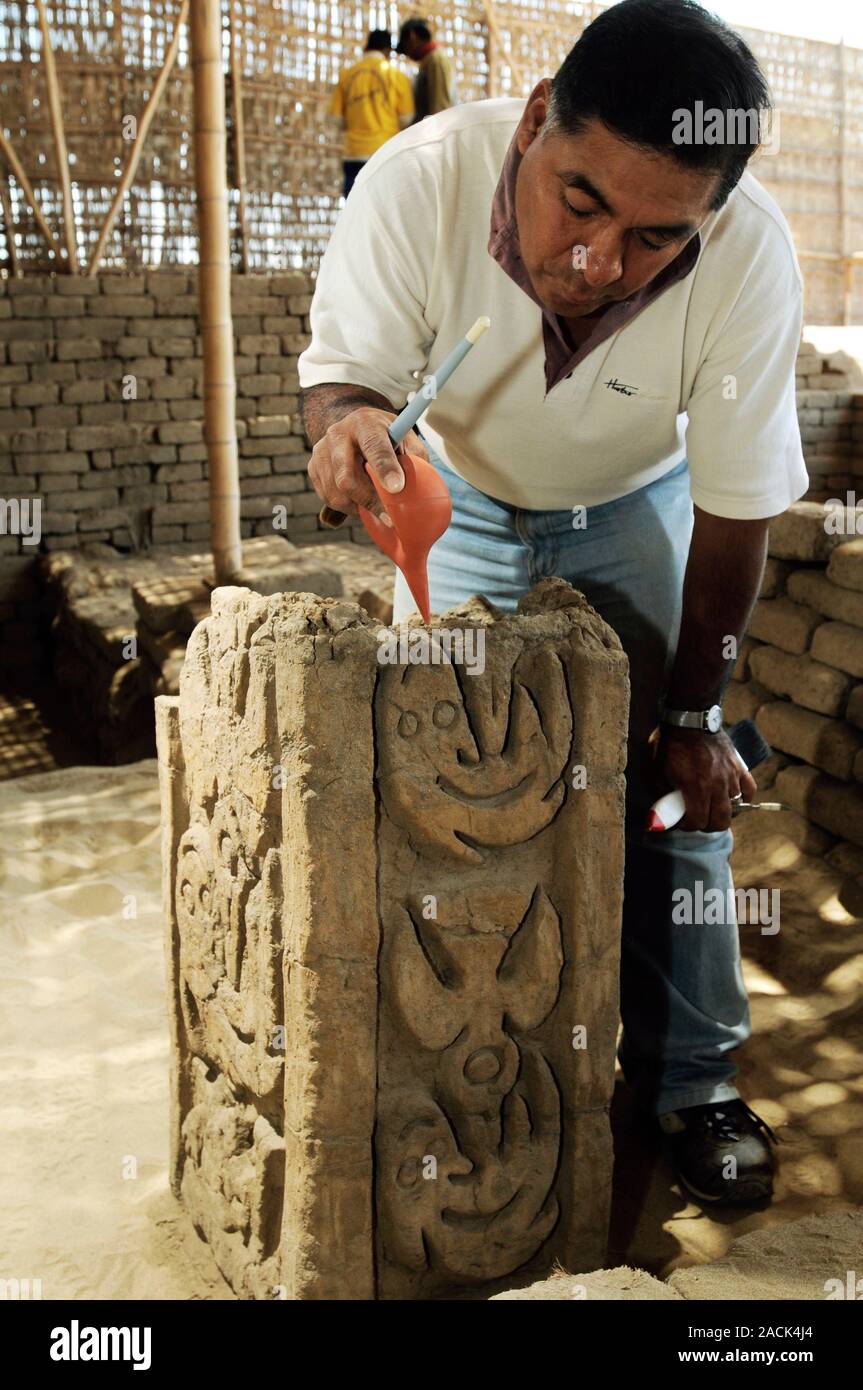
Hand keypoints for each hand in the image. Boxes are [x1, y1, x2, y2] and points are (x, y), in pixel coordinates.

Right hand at [308, 407, 427, 525]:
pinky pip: (328, 498)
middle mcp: (338, 434)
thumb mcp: (405, 436)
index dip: (384, 469)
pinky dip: (346, 507)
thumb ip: (415, 457)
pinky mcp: (313, 467)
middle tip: (390, 518)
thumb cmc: (386, 435)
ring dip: (358, 507)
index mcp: (365, 423)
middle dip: (369, 501)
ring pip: (336, 493)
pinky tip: (359, 500)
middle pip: (346, 477)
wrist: (353, 427)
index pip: (373, 446)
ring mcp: (321, 451)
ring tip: (375, 506)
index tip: (397, 489)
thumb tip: (417, 487)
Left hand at [653, 725, 756, 831]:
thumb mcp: (656, 769)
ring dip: (722, 812)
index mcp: (695, 787)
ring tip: (712, 808)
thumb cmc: (671, 743)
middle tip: (698, 819)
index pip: (698, 821)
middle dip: (706, 825)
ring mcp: (731, 776)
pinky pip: (749, 790)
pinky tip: (732, 800)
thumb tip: (661, 811)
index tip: (682, 822)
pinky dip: (743, 799)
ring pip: (735, 808)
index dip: (687, 826)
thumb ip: (661, 793)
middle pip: (720, 821)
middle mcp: (716, 784)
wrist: (690, 719)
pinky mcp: (740, 767)